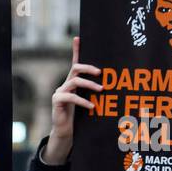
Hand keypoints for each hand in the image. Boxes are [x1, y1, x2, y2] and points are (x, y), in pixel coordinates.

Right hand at [45, 37, 101, 164]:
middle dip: (88, 68)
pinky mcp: (57, 101)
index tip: (78, 37)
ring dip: (90, 85)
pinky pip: (71, 97)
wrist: (66, 132)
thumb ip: (96, 94)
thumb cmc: (81, 117)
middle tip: (101, 72)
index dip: (76, 50)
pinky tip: (92, 106)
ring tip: (101, 90)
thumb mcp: (90, 102)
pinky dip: (83, 101)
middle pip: (75, 68)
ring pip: (74, 81)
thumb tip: (114, 87)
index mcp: (73, 82)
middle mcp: (65, 84)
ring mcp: (59, 92)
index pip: (75, 63)